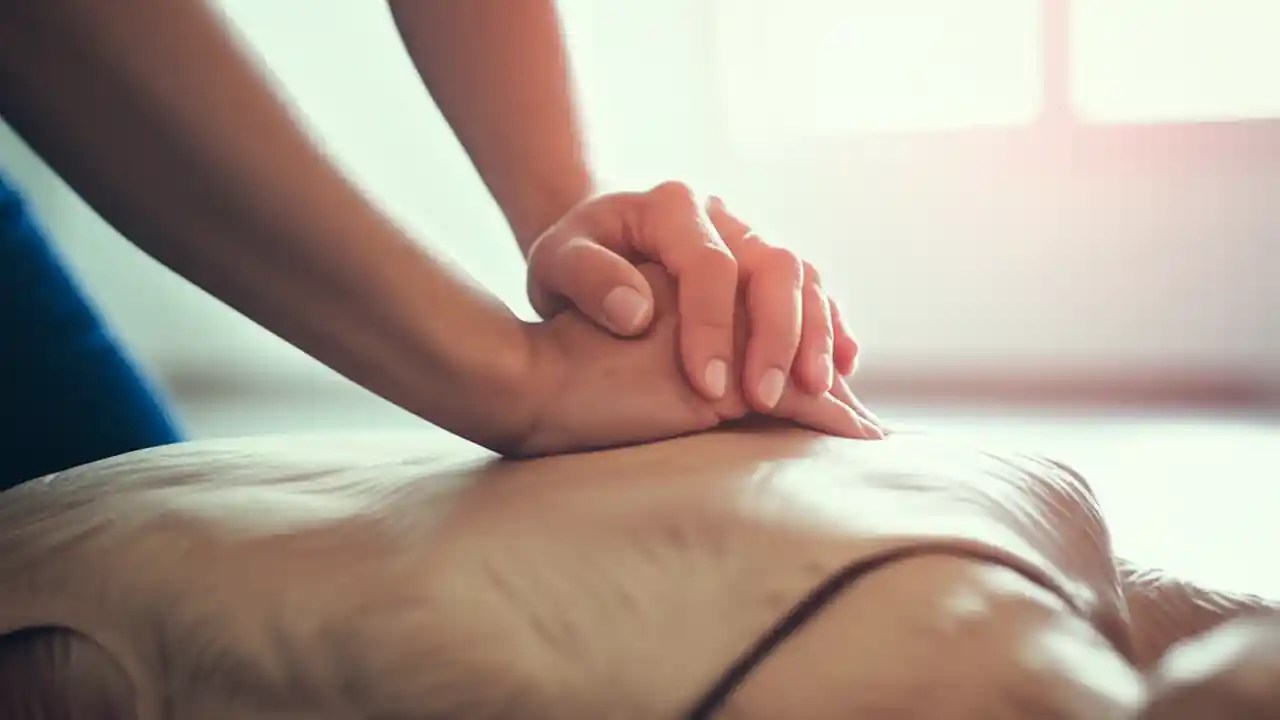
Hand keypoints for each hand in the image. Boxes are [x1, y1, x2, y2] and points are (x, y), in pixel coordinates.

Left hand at [524, 181, 863, 419]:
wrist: (594, 246)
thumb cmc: (573, 259)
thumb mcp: (555, 262)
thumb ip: (587, 278)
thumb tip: (635, 314)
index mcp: (670, 207)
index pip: (709, 264)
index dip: (713, 327)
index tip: (708, 387)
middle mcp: (722, 217)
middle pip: (774, 267)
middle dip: (776, 336)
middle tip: (764, 400)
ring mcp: (752, 241)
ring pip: (804, 280)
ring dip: (814, 337)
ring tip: (815, 392)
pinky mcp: (767, 271)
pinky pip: (813, 295)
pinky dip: (830, 331)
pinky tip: (838, 371)